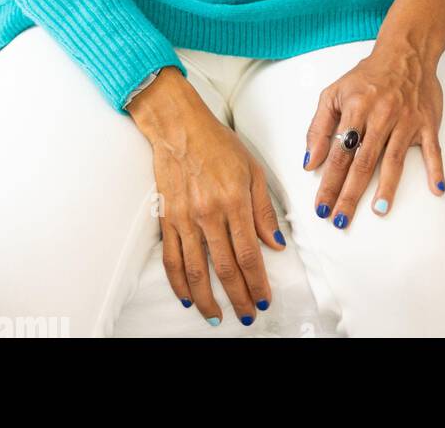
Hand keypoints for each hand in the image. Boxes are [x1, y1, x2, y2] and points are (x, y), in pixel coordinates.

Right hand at [130, 70, 283, 326]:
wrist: (180, 128)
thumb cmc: (219, 144)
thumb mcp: (253, 170)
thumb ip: (264, 210)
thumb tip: (276, 243)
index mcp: (234, 201)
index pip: (249, 253)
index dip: (257, 282)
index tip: (264, 298)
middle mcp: (209, 214)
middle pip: (225, 268)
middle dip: (238, 296)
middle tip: (247, 314)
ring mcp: (186, 219)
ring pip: (196, 271)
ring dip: (208, 299)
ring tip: (217, 315)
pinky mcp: (168, 220)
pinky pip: (172, 259)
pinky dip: (179, 282)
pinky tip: (187, 296)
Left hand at [303, 41, 444, 228]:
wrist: (405, 52)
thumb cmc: (367, 76)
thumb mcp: (333, 93)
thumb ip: (319, 127)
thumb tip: (311, 162)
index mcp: (356, 108)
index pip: (339, 153)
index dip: (329, 182)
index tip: (321, 206)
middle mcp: (381, 115)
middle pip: (363, 162)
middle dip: (349, 194)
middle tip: (340, 219)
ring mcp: (406, 120)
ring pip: (394, 159)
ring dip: (386, 187)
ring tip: (378, 211)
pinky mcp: (427, 122)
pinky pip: (432, 149)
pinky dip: (436, 169)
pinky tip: (435, 189)